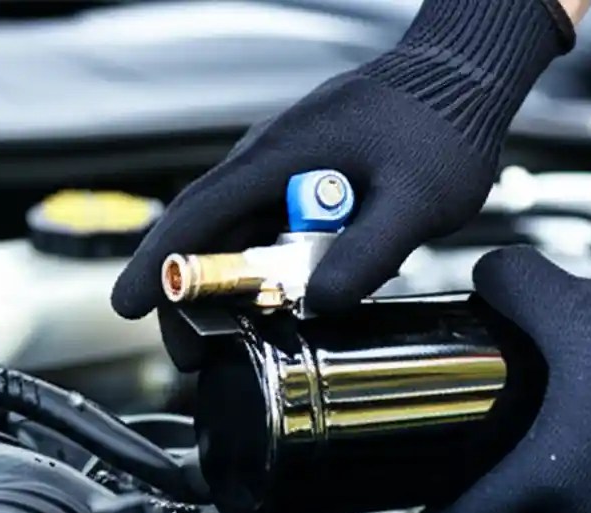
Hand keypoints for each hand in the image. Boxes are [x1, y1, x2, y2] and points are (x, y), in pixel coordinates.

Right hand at [111, 0, 574, 336]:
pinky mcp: (311, 179)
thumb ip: (370, 250)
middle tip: (190, 353)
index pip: (197, 214)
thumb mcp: (415, 198)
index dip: (157, 263)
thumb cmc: (439, 125)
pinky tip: (284, 302)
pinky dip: (266, 269)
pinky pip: (273, 229)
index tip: (127, 304)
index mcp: (279, 156)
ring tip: (230, 341)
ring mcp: (289, 169)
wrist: (463, 82)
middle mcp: (270, 160)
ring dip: (227, 286)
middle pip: (204, 232)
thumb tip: (322, 305)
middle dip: (186, 294)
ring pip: (238, 234)